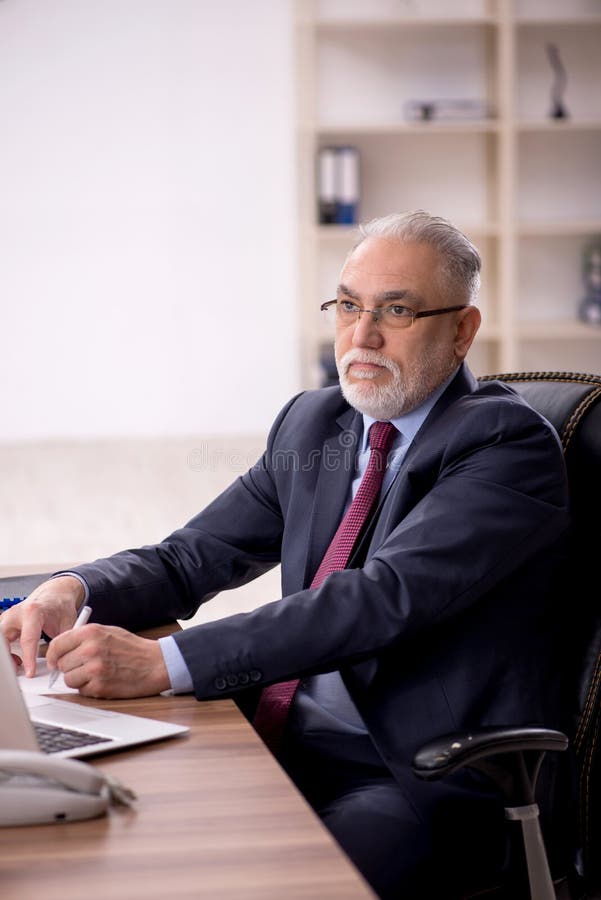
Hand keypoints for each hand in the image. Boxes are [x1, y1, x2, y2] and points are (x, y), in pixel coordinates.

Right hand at [0, 576, 84, 676]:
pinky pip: (1, 641)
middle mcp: (16, 613)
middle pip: (4, 639)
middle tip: (18, 671)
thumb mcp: (68, 623)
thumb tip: (57, 663)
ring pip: (0, 641)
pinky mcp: (4, 623)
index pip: (27, 639)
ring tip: (19, 664)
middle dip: (8, 658)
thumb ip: (62, 642)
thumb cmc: (60, 606)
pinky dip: (5, 652)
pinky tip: (16, 658)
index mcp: (33, 611)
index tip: (30, 673)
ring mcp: (8, 617)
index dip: (29, 659)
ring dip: (5, 655)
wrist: (55, 594)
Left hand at [45, 624, 169, 697]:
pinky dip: (89, 688)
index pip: (56, 645)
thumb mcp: (108, 632)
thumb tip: (59, 650)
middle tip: (85, 666)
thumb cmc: (132, 648)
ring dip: (78, 679)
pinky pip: (81, 691)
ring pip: (69, 680)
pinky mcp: (100, 686)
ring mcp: (95, 669)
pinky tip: (104, 680)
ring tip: (96, 673)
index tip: (55, 660)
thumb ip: (83, 637)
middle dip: (70, 667)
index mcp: (91, 632)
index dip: (53, 655)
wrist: (155, 663)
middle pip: (61, 664)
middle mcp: (90, 649)